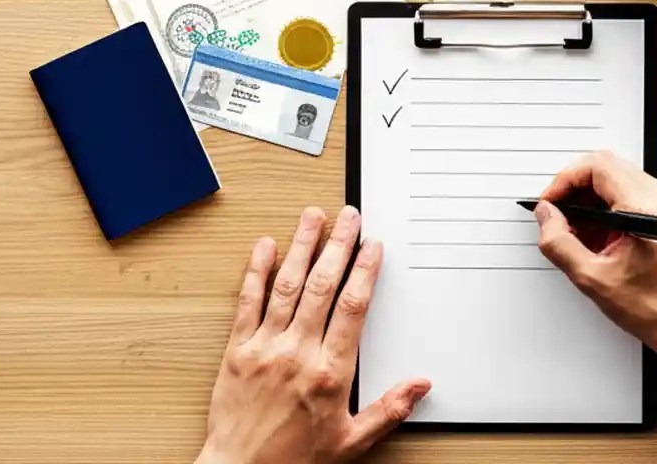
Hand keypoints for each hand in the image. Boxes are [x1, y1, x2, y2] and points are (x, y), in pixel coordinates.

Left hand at [197, 207, 429, 463]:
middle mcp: (297, 352)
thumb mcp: (352, 441)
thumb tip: (420, 386)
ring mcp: (264, 347)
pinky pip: (247, 303)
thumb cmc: (294, 459)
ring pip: (287, 285)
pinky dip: (256, 272)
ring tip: (312, 217)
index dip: (364, 271)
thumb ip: (388, 410)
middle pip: (322, 285)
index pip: (352, 307)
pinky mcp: (236, 351)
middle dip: (339, 245)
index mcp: (329, 372)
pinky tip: (265, 247)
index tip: (372, 247)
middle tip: (349, 217)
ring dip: (301, 246)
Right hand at [534, 151, 656, 371]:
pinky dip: (605, 207)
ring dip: (589, 198)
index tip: (551, 202)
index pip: (598, 166)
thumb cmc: (654, 309)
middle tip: (557, 214)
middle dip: (575, 187)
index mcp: (648, 209)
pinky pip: (629, 192)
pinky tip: (596, 236)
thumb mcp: (592, 278)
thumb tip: (545, 215)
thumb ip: (559, 242)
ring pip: (616, 177)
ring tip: (576, 231)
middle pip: (607, 167)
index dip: (565, 179)